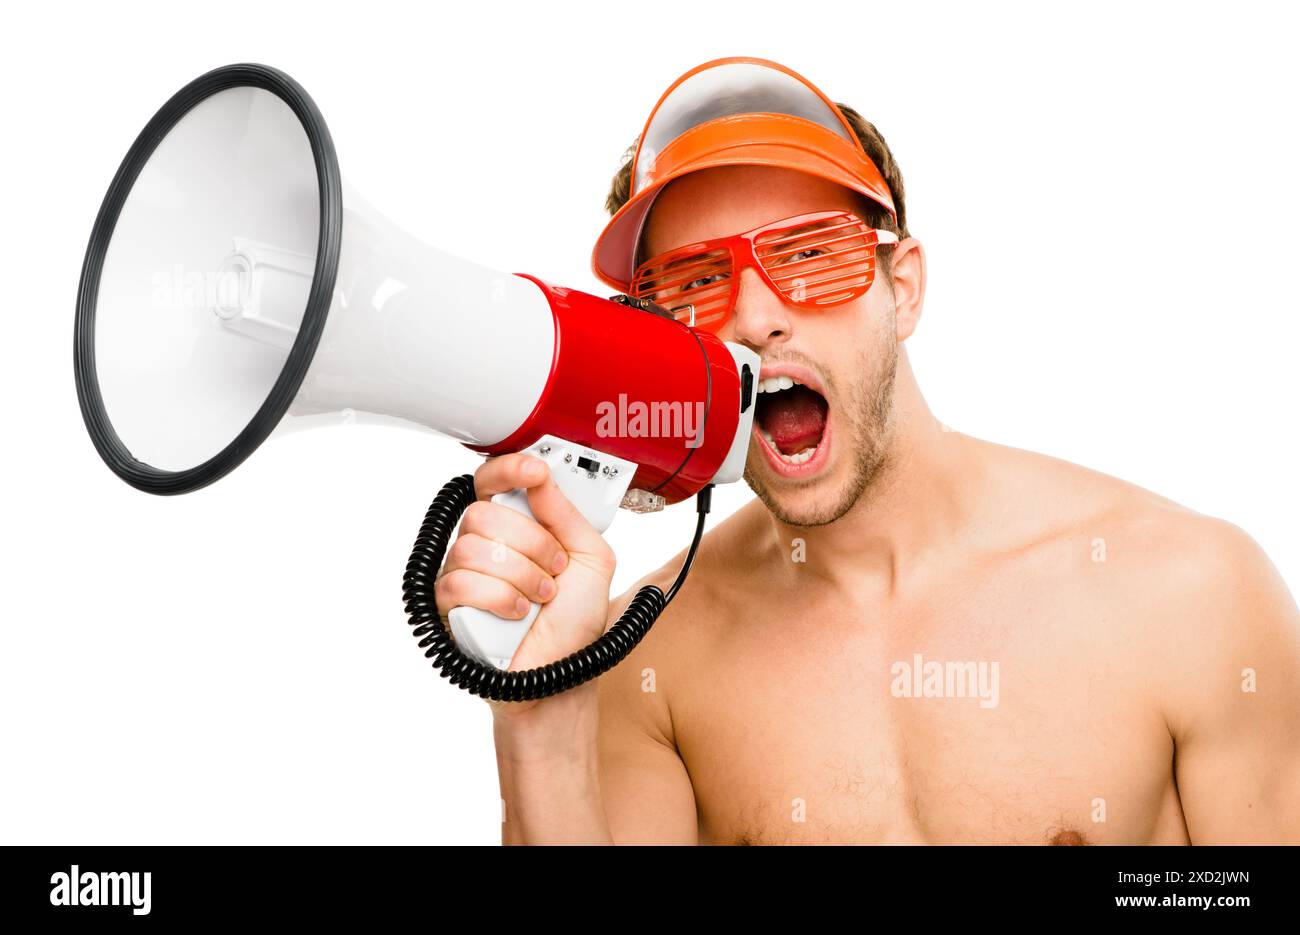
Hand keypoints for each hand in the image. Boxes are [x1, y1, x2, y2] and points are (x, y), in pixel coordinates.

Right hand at [434, 452, 616, 714]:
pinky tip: (517, 613)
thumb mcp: (593, 558)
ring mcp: (463, 573)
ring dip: (522, 575)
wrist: (565, 674)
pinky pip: (460, 582)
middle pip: (483, 513)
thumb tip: (541, 478)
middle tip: (554, 567)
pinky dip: (500, 598)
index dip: (508, 469)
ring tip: (540, 597)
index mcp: (516, 525)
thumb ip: (569, 515)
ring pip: (473, 548)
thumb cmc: (576, 621)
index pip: (493, 481)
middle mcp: (485, 544)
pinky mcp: (447, 606)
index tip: (534, 471)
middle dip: (531, 541)